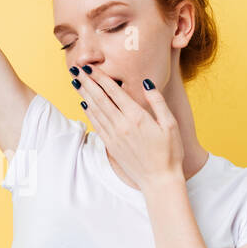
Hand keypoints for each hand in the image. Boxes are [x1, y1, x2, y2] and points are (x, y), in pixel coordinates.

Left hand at [72, 69, 183, 190]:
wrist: (159, 181)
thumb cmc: (170, 152)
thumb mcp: (170, 124)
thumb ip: (157, 102)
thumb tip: (146, 82)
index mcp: (137, 117)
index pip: (114, 92)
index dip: (101, 78)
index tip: (91, 67)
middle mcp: (122, 125)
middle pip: (100, 99)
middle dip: (87, 82)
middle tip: (77, 69)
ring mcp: (114, 136)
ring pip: (95, 111)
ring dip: (84, 95)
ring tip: (76, 82)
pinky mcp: (111, 146)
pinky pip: (96, 125)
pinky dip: (89, 113)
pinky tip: (84, 104)